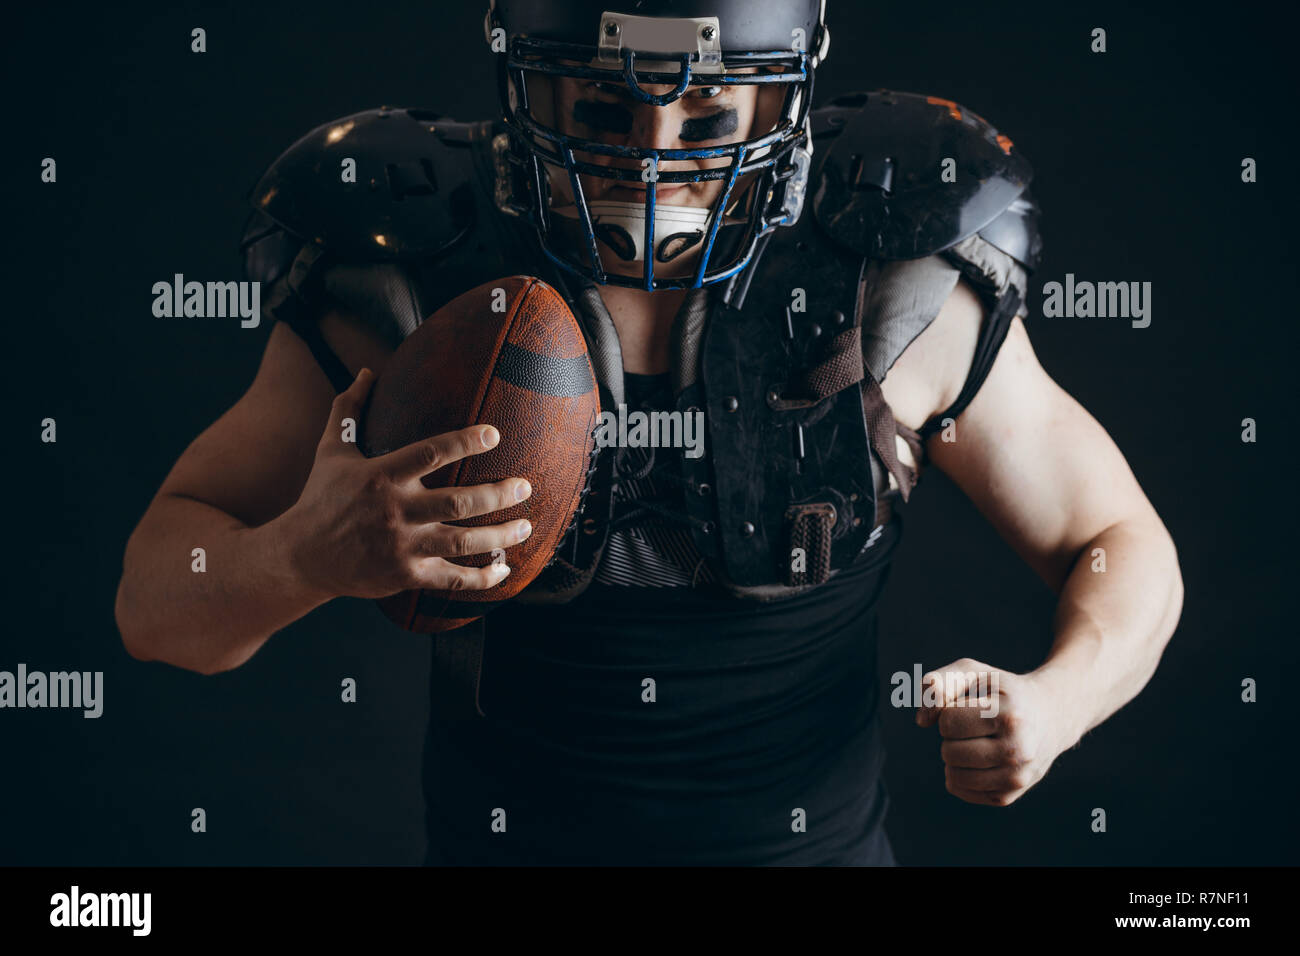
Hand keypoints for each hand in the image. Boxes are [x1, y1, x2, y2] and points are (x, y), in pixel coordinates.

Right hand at [281, 368, 533, 600]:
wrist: (300, 557)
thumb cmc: (321, 498)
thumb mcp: (331, 450)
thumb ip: (350, 409)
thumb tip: (367, 371)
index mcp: (379, 476)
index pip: (430, 453)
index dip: (464, 441)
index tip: (494, 434)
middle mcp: (394, 512)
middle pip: (458, 503)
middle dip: (497, 495)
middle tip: (524, 486)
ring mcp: (402, 547)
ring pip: (463, 543)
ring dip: (501, 536)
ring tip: (525, 523)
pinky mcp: (405, 576)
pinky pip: (452, 579)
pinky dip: (482, 579)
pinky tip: (504, 569)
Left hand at [915, 657, 1077, 806]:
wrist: (1051, 716)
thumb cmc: (1001, 691)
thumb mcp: (973, 673)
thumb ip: (938, 684)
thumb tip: (922, 721)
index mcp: (1010, 717)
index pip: (948, 722)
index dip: (951, 711)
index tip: (973, 706)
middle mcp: (1018, 751)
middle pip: (949, 751)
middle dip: (953, 736)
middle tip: (977, 726)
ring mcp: (1016, 778)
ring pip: (952, 776)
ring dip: (955, 756)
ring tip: (978, 742)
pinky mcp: (1008, 796)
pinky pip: (960, 790)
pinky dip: (959, 773)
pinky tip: (980, 759)